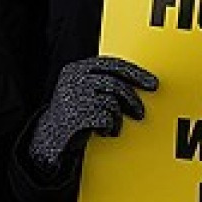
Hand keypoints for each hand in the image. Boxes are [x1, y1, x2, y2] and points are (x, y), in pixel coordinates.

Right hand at [28, 57, 157, 174]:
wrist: (48, 137)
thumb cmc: (73, 113)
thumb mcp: (84, 90)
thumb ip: (103, 82)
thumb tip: (138, 83)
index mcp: (77, 68)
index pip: (113, 64)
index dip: (136, 73)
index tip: (153, 84)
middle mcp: (74, 78)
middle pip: (115, 84)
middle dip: (132, 100)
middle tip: (140, 113)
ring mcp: (73, 96)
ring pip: (112, 103)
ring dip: (118, 119)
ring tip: (113, 126)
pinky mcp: (75, 114)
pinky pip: (106, 118)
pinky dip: (110, 127)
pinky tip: (104, 131)